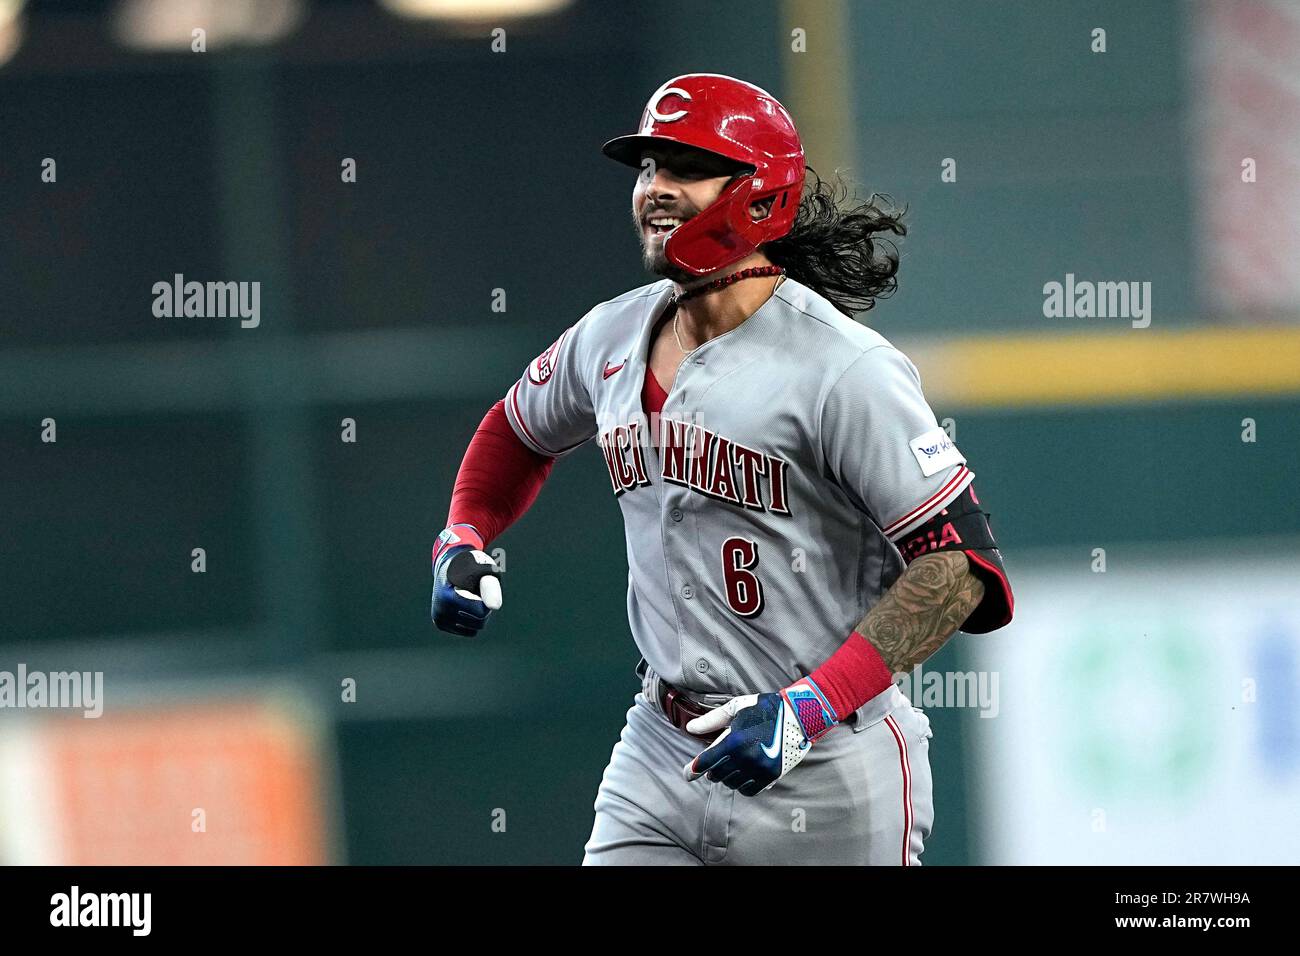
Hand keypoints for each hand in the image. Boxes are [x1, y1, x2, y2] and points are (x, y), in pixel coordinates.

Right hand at [430, 524, 501, 635]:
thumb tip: (495, 607)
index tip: (479, 585)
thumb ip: (490, 587)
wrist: (448, 565)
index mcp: (448, 598)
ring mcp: (439, 619)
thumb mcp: (483, 570)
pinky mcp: (440, 623)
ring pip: (474, 629)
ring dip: (477, 614)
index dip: (487, 600)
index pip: (481, 613)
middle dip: (483, 608)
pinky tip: (462, 605)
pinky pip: (467, 631)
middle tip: (474, 590)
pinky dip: (470, 619)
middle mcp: (440, 611)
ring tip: (468, 596)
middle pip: (479, 623)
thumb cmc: (470, 566)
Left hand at [682, 678, 837, 795]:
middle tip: (714, 763)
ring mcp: (760, 769)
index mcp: (735, 740)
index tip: (687, 774)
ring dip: (727, 777)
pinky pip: (749, 790)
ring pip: (732, 784)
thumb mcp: (735, 708)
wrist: (797, 716)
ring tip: (731, 766)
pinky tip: (743, 775)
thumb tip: (690, 728)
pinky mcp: (772, 776)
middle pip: (717, 775)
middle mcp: (746, 758)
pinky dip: (742, 785)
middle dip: (712, 770)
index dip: (693, 769)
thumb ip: (711, 720)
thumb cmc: (764, 709)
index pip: (707, 762)